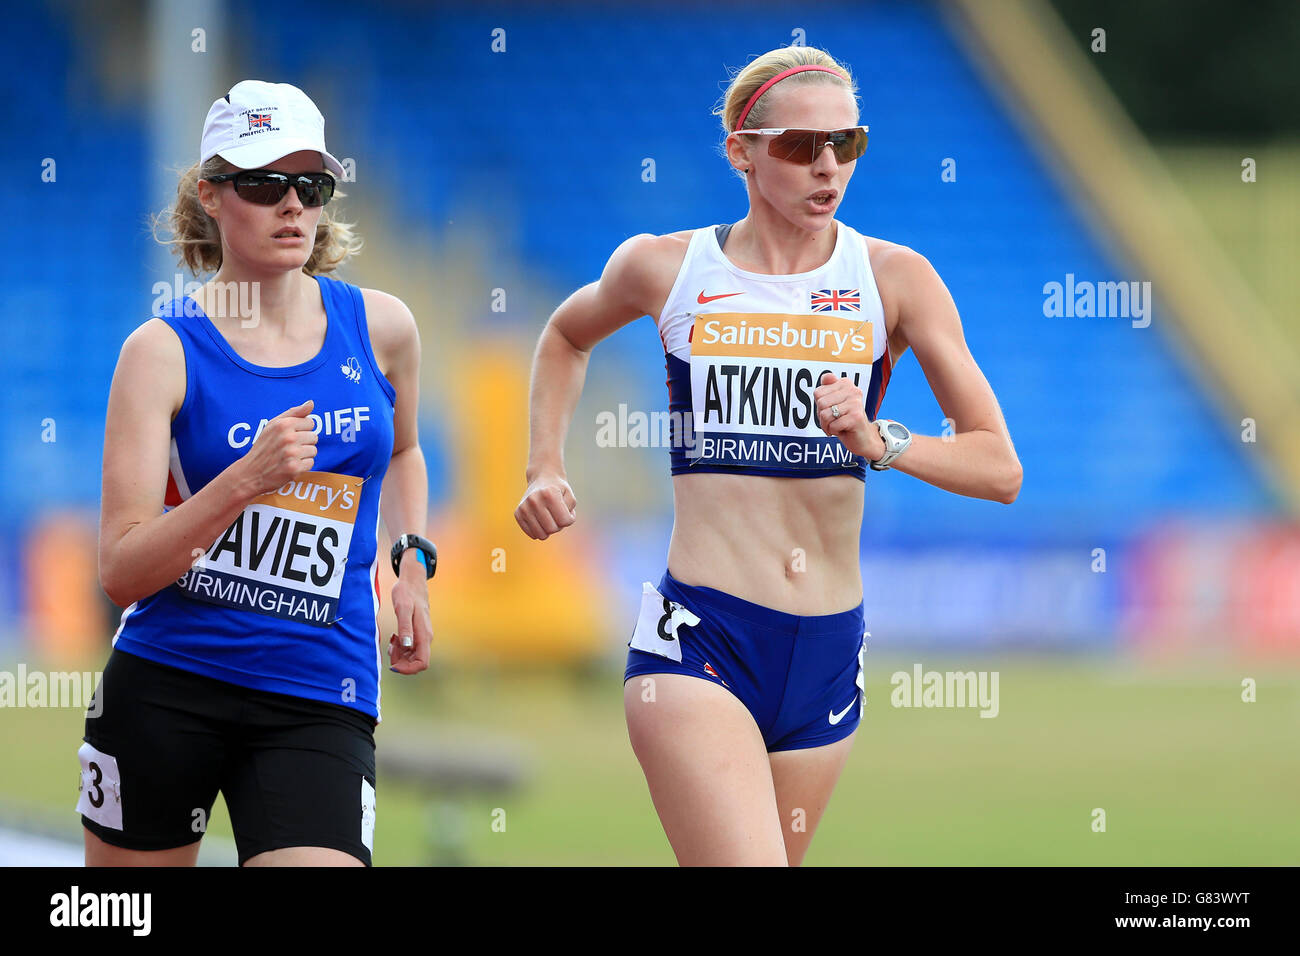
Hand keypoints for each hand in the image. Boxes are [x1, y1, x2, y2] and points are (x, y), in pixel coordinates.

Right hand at [236, 399, 317, 495]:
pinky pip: (311, 463)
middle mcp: (288, 438)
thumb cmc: (264, 446)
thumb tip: (311, 403)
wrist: (250, 473)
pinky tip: (290, 465)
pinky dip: (302, 466)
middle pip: (314, 436)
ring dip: (304, 455)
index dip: (302, 429)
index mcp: (283, 424)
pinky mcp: (294, 468)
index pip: (310, 422)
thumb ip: (294, 413)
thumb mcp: (273, 425)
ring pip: (314, 450)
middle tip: (289, 448)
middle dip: (304, 442)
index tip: (291, 435)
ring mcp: (291, 454)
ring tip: (289, 457)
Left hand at [388, 552, 431, 673]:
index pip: (422, 663)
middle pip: (416, 662)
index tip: (394, 665)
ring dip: (400, 654)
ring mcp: (422, 635)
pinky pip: (410, 647)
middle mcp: (425, 637)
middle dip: (401, 661)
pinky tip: (394, 637)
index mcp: (424, 635)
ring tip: (391, 641)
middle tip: (389, 648)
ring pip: (412, 655)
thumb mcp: (402, 608)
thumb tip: (406, 647)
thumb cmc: (407, 592)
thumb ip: (405, 628)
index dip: (409, 669)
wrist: (413, 580)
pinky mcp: (417, 632)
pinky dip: (401, 647)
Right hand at [514, 472, 576, 539]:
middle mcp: (534, 500)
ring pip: (541, 535)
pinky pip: (532, 534)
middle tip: (557, 514)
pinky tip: (540, 520)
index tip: (567, 510)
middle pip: (552, 529)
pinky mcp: (517, 514)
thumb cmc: (559, 490)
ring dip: (548, 530)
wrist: (542, 478)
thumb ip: (570, 512)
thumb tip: (555, 527)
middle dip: (558, 525)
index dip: (570, 518)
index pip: (565, 521)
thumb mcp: (570, 497)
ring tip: (549, 517)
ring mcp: (524, 507)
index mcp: (549, 494)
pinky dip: (539, 531)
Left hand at [814, 372, 885, 460]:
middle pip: (821, 403)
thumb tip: (827, 376)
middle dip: (822, 417)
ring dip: (827, 425)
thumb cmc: (845, 420)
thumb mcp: (832, 403)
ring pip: (825, 414)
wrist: (863, 438)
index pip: (818, 393)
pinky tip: (843, 430)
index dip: (820, 406)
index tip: (830, 410)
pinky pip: (833, 425)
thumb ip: (827, 388)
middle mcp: (852, 390)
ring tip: (837, 425)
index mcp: (845, 383)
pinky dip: (834, 431)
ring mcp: (855, 403)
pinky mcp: (856, 417)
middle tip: (833, 420)